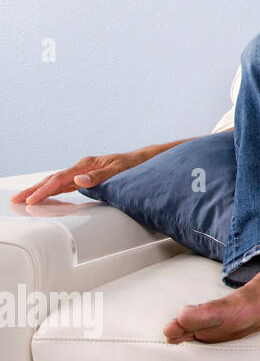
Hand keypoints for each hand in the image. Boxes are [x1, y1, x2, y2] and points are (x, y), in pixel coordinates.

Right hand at [9, 150, 148, 204]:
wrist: (142, 160)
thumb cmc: (132, 166)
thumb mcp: (119, 171)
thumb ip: (99, 176)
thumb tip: (78, 180)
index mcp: (86, 165)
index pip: (60, 179)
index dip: (44, 190)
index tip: (31, 200)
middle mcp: (81, 168)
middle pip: (52, 180)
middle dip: (33, 190)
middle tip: (15, 199)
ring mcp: (82, 173)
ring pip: (56, 182)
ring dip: (39, 190)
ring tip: (23, 199)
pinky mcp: (85, 177)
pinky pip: (64, 185)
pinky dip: (52, 190)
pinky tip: (44, 196)